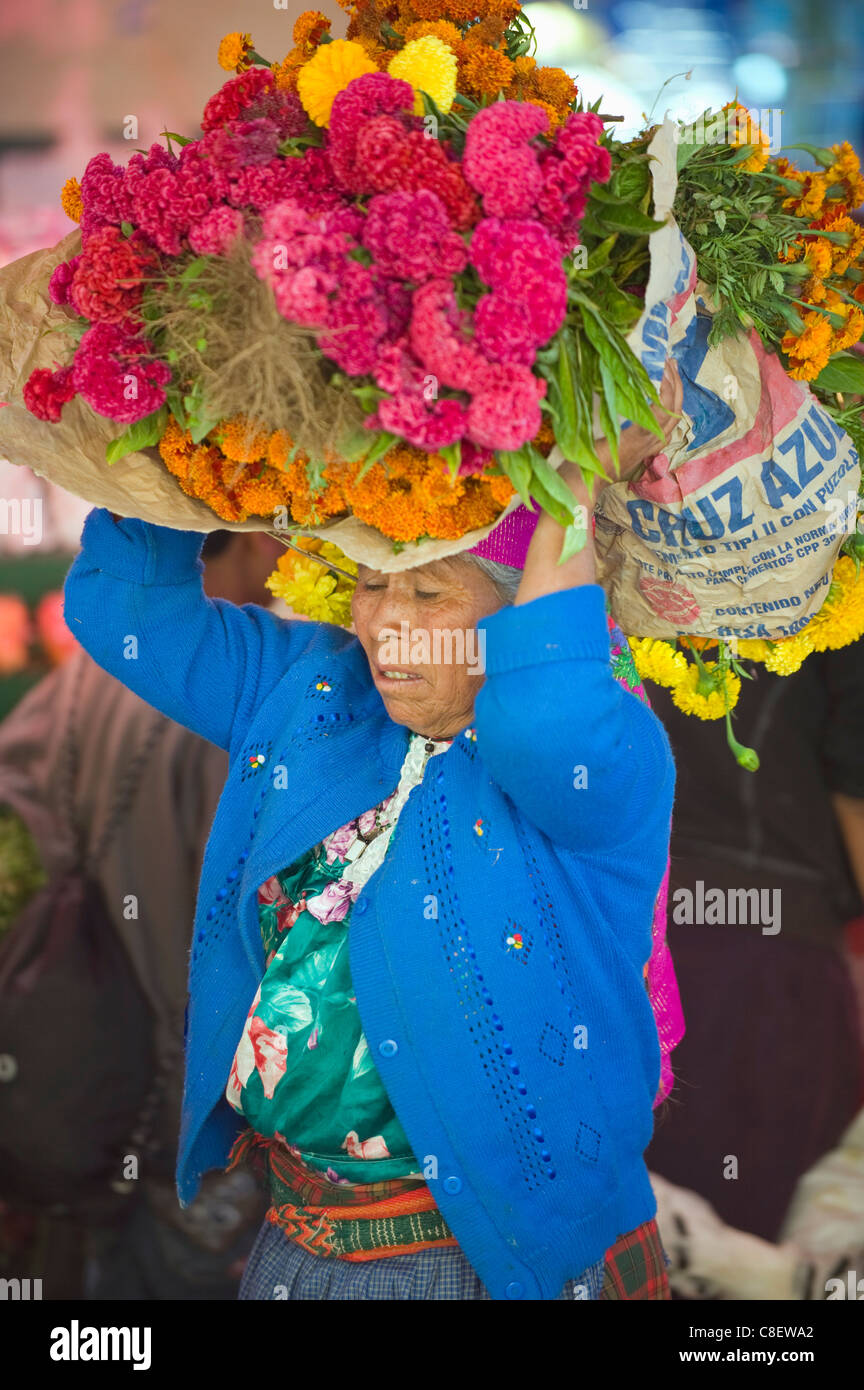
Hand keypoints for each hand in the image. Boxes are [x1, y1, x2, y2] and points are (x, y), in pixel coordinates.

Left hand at [555, 358, 683, 507]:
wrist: (587, 478)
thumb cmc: (596, 463)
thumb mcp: (616, 446)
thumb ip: (625, 435)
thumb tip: (624, 420)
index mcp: (652, 443)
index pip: (672, 416)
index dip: (674, 395)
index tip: (670, 374)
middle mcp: (656, 442)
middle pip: (677, 410)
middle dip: (678, 384)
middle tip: (673, 362)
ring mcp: (650, 440)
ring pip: (674, 409)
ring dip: (674, 384)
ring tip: (671, 364)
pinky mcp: (640, 437)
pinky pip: (661, 413)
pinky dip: (666, 394)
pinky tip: (664, 378)